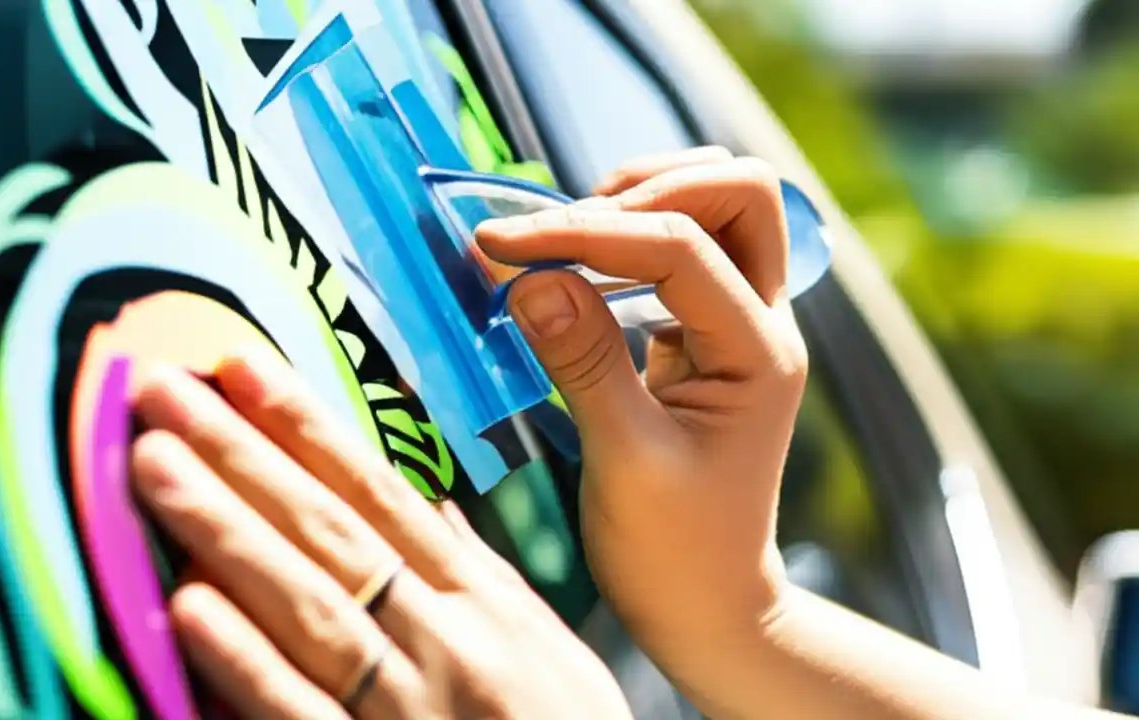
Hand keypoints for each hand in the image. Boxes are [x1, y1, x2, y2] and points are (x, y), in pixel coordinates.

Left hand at [130, 347, 632, 719]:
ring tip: (155, 465)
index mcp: (482, 596)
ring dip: (227, 529)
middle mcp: (448, 635)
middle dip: (243, 454)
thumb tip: (429, 505)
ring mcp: (417, 703)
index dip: (307, 426)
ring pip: (312, 602)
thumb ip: (479, 572)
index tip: (242, 369)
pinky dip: (250, 660)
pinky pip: (306, 710)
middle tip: (161, 390)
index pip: (381, 492)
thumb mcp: (546, 644)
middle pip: (333, 530)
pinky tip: (190, 608)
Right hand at [476, 147, 806, 699]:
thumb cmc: (675, 552)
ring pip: (719, 209)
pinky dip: (628, 238)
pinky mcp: (702, 335)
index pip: (679, 247)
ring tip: (566, 232)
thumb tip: (532, 278)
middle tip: (567, 224)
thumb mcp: (625, 463)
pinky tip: (575, 263)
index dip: (583, 233)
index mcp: (758, 352)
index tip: (499, 244)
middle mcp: (762, 324)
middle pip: (743, 194)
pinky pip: (682, 250)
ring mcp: (737, 325)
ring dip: (644, 200)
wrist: (709, 605)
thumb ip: (584, 363)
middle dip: (652, 186)